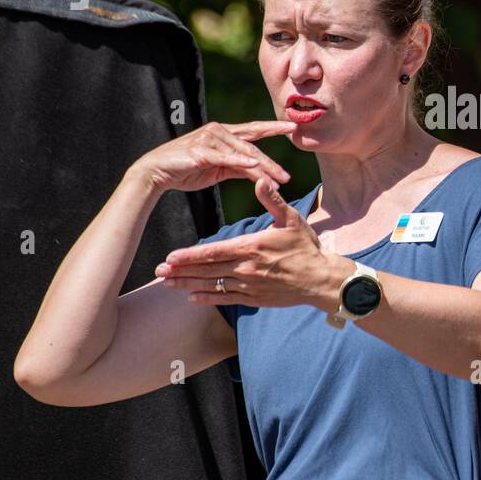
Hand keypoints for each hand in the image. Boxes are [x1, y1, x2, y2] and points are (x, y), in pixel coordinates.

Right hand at [130, 120, 295, 197]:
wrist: (157, 172)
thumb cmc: (187, 169)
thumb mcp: (217, 169)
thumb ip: (237, 167)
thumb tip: (258, 171)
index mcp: (223, 133)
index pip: (253, 129)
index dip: (273, 127)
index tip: (292, 126)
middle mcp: (218, 131)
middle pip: (252, 142)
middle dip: (273, 154)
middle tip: (291, 160)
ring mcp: (209, 139)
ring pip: (243, 152)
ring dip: (263, 166)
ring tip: (279, 178)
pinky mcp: (200, 151)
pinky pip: (225, 157)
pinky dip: (240, 160)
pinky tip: (254, 164)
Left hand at [155, 178, 347, 311]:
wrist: (321, 280)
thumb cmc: (306, 248)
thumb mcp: (292, 220)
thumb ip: (272, 201)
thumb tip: (260, 180)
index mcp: (253, 247)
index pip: (214, 252)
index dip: (191, 255)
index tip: (172, 255)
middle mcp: (247, 269)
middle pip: (207, 270)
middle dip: (181, 271)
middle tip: (159, 271)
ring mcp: (249, 286)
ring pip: (212, 286)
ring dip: (188, 285)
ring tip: (167, 284)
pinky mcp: (254, 298)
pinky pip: (225, 299)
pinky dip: (207, 298)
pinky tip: (192, 297)